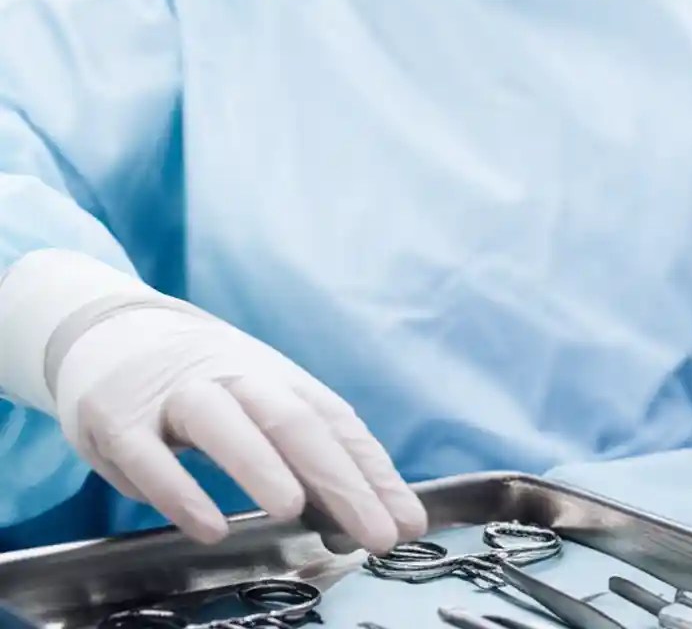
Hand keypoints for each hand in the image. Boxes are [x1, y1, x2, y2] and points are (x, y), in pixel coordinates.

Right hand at [0, 250, 425, 551]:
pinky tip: (209, 527)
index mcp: (280, 379)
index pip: (337, 426)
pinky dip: (179, 492)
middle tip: (376, 532)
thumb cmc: (207, 383)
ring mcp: (176, 395)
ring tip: (293, 509)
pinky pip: (147, 454)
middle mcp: (236, 379)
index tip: (408, 521)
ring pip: (222, 423)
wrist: (112, 329)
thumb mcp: (262, 407)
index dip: (374, 475)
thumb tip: (364, 527)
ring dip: (259, 465)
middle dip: (340, 480)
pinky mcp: (117, 417)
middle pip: (295, 422)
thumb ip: (309, 465)